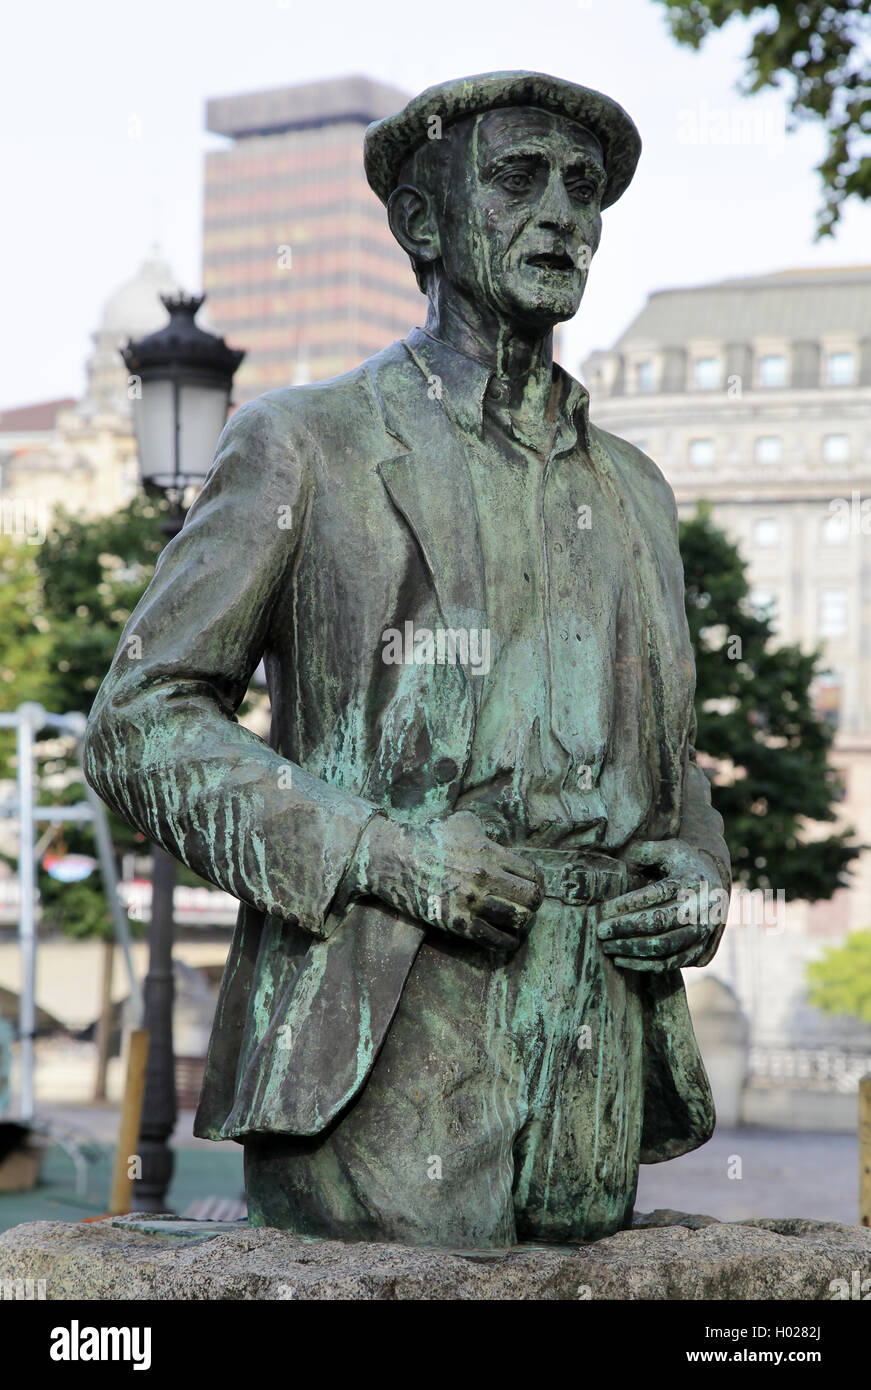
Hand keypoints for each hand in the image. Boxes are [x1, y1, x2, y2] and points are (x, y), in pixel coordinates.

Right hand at [341, 810, 543, 951]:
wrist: (394, 857)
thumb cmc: (428, 837)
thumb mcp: (462, 823)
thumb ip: (487, 831)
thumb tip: (500, 838)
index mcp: (490, 853)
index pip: (533, 874)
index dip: (538, 884)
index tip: (533, 888)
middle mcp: (485, 877)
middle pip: (532, 898)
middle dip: (533, 904)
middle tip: (527, 906)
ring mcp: (472, 901)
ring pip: (519, 920)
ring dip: (521, 923)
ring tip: (517, 923)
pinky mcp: (457, 922)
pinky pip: (495, 940)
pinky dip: (507, 942)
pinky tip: (507, 939)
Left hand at [596, 839, 725, 971]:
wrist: (713, 885)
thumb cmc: (680, 864)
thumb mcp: (668, 848)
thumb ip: (644, 851)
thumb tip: (620, 860)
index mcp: (692, 880)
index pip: (656, 894)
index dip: (628, 903)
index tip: (603, 910)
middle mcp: (701, 908)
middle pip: (660, 922)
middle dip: (625, 928)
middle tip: (600, 931)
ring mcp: (703, 932)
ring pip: (664, 946)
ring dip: (632, 949)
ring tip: (607, 946)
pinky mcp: (699, 950)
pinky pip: (670, 963)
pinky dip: (644, 965)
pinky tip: (620, 960)